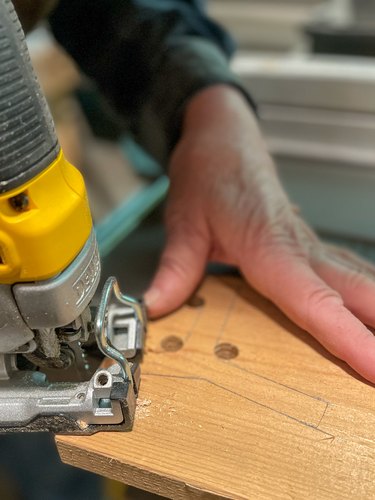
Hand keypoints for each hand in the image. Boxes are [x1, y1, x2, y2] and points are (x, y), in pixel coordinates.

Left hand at [145, 85, 374, 382]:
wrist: (224, 136)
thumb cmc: (208, 173)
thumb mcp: (184, 221)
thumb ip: (176, 268)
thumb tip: (153, 307)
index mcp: (267, 244)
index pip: (311, 297)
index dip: (345, 334)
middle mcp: (298, 247)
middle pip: (353, 293)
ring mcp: (309, 245)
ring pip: (360, 281)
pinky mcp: (308, 245)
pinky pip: (349, 272)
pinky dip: (370, 296)